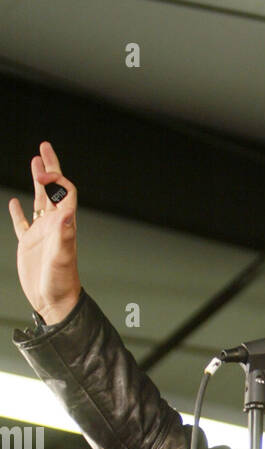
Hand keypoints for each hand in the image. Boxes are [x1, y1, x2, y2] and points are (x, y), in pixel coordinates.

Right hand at [8, 141, 81, 323]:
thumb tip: (66, 212)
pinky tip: (14, 202)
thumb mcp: (62, 257)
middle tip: (44, 146)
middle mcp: (54, 224)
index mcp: (64, 224)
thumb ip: (64, 234)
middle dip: (50, 168)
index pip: (64, 192)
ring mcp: (41, 232)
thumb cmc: (61, 283)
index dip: (56, 178)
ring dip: (38, 182)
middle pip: (53, 189)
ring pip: (39, 200)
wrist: (54, 302)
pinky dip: (18, 211)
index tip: (42, 171)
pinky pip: (23, 222)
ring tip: (34, 162)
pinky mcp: (29, 243)